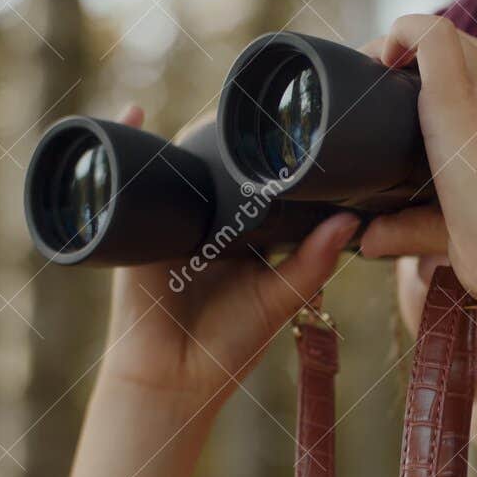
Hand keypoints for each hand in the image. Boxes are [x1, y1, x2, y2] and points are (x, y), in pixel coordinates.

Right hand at [98, 105, 359, 412]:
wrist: (172, 379)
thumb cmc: (227, 346)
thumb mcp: (277, 299)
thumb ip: (312, 262)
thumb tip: (350, 221)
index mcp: (242, 235)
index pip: (259, 182)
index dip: (274, 154)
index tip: (298, 120)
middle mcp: (208, 221)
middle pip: (218, 165)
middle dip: (232, 132)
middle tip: (259, 97)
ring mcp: (170, 221)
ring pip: (179, 165)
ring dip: (190, 132)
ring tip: (217, 101)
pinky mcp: (135, 229)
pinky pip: (126, 180)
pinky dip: (127, 143)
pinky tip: (135, 112)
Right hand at [357, 17, 476, 304]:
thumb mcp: (437, 234)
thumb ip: (398, 226)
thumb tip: (365, 239)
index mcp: (459, 109)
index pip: (431, 33)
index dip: (400, 31)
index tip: (381, 59)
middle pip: (458, 38)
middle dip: (423, 48)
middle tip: (401, 75)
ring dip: (462, 57)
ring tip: (443, 86)